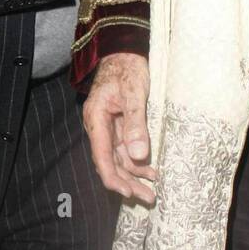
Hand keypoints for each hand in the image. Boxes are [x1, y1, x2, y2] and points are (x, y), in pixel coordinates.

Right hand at [83, 52, 154, 203]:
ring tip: (152, 191)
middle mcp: (100, 127)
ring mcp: (110, 127)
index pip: (102, 156)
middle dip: (127, 182)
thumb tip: (138, 155)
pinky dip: (138, 162)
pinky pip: (126, 149)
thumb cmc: (128, 68)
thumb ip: (135, 124)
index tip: (127, 192)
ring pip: (119, 159)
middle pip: (111, 162)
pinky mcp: (120, 125)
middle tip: (147, 198)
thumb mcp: (134, 94)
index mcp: (96, 119)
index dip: (113, 177)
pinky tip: (151, 171)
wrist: (126, 51)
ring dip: (135, 175)